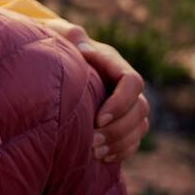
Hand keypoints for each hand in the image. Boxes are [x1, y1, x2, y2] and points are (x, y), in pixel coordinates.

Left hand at [39, 17, 149, 162]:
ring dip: (120, 142)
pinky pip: (134, 140)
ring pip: (140, 126)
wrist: (53, 63)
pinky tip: (102, 158)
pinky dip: (122, 151)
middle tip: (92, 141)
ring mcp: (126, 104)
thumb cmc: (55, 48)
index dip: (121, 102)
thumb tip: (78, 38)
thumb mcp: (59, 38)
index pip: (132, 83)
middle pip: (140, 109)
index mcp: (112, 62)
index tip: (98, 117)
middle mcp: (124, 84)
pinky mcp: (121, 122)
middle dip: (118, 128)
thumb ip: (68, 36)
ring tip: (94, 151)